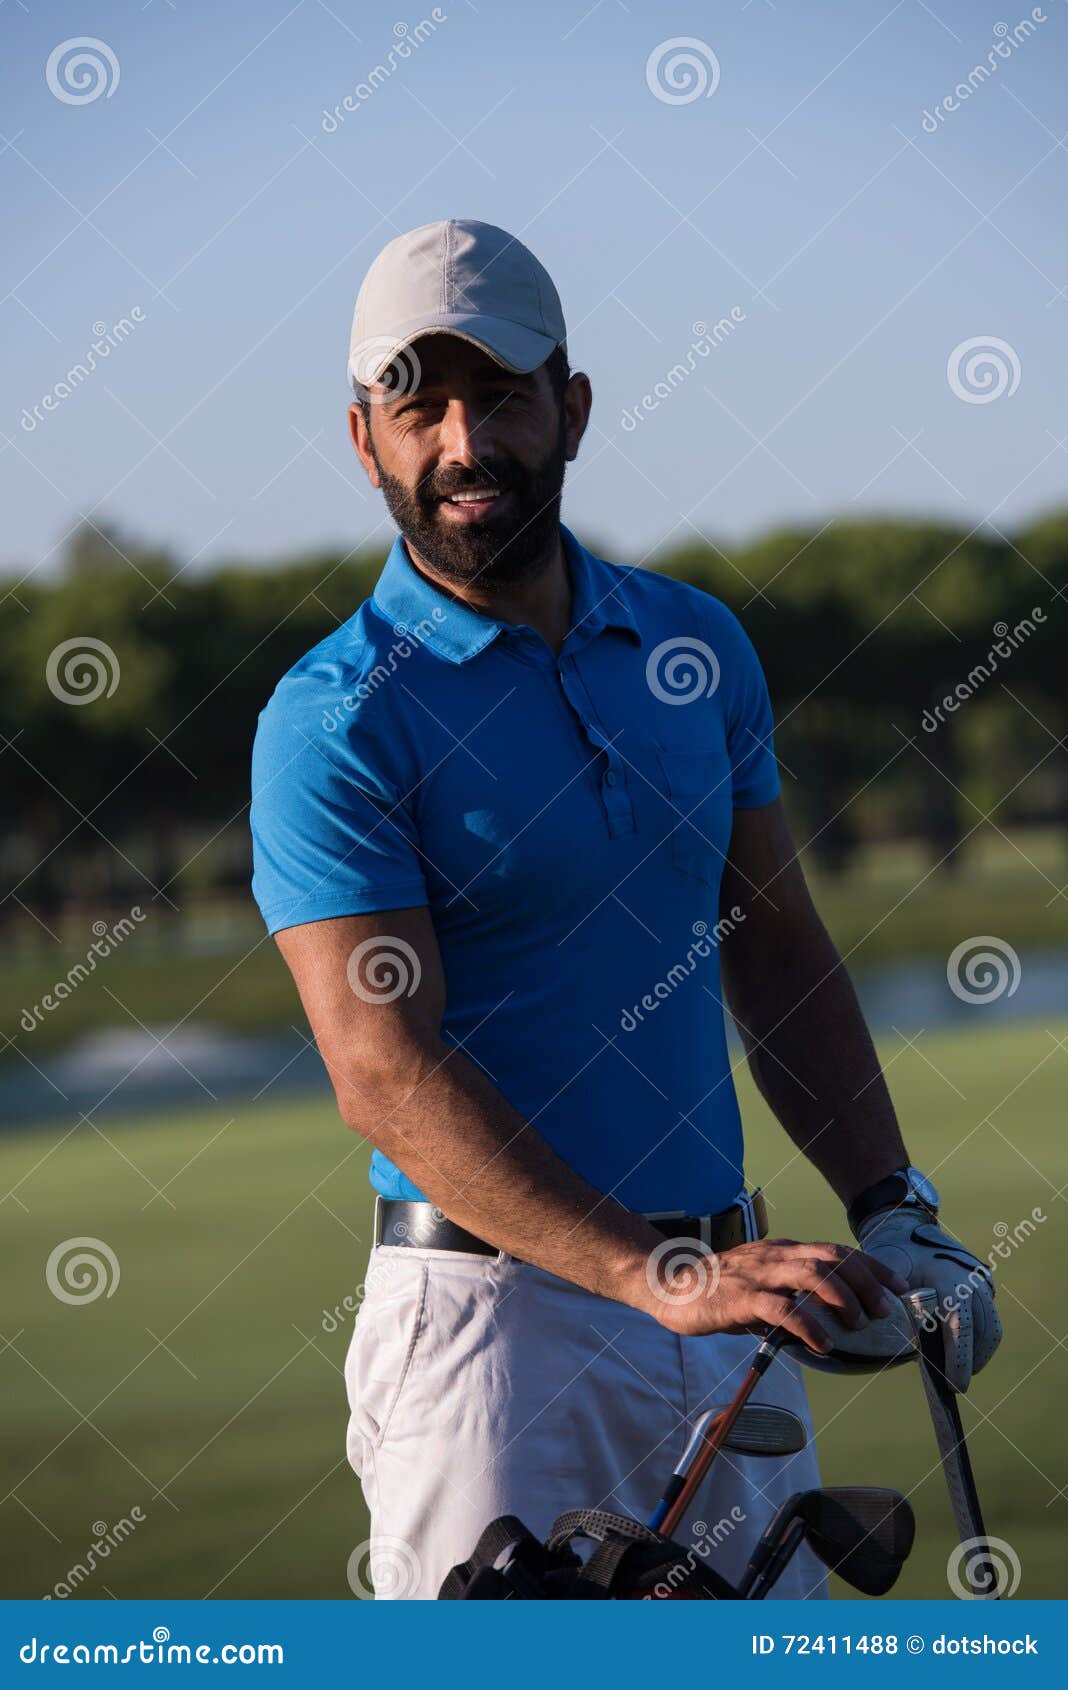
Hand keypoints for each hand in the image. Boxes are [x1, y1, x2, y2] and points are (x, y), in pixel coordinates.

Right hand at [646, 1235, 908, 1351]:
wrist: (669, 1285)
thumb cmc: (718, 1289)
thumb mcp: (760, 1284)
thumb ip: (790, 1295)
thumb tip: (826, 1321)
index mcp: (782, 1251)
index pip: (836, 1249)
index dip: (872, 1266)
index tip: (899, 1286)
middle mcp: (775, 1256)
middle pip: (832, 1258)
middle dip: (866, 1282)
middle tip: (883, 1310)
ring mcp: (758, 1274)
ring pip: (813, 1274)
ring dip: (844, 1299)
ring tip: (857, 1324)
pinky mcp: (741, 1297)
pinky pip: (783, 1309)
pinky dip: (809, 1325)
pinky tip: (823, 1344)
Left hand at [854, 1206, 1001, 1391]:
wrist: (907, 1225)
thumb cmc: (894, 1252)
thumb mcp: (888, 1274)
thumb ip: (893, 1303)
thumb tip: (900, 1340)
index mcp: (949, 1280)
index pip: (961, 1328)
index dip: (959, 1359)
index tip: (955, 1384)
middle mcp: (971, 1282)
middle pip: (983, 1332)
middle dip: (971, 1361)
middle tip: (956, 1384)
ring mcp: (980, 1282)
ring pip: (991, 1326)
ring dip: (980, 1351)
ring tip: (961, 1371)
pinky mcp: (983, 1283)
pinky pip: (989, 1317)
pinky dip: (982, 1337)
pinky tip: (966, 1351)